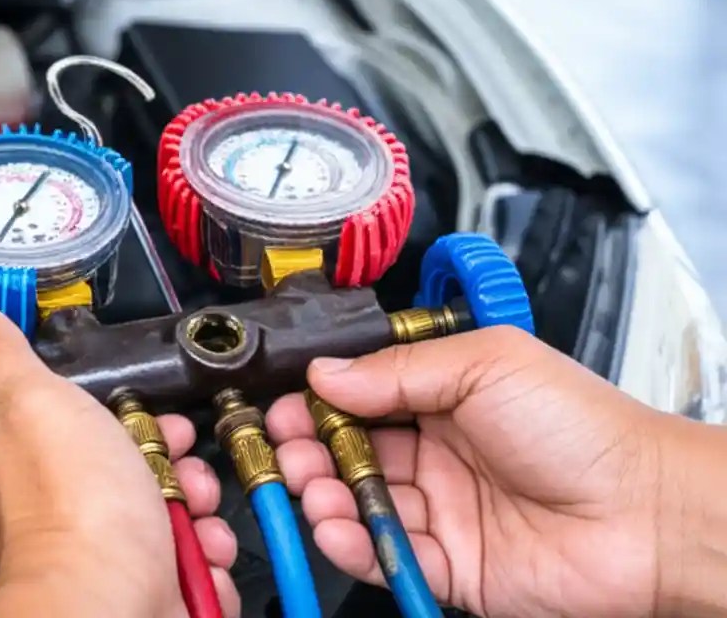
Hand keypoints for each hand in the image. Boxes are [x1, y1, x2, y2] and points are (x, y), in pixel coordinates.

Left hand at [0, 305, 240, 617]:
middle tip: (180, 456)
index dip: (125, 413)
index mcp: (29, 469)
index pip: (79, 426)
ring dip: (199, 506)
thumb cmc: (76, 508)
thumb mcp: (33, 403)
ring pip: (172, 515)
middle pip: (136, 469)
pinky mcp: (152, 590)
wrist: (115, 600)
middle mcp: (68, 516)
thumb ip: (3, 361)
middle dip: (175, 458)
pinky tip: (202, 553)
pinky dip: (207, 559)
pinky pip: (194, 564)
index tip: (151, 409)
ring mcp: (111, 557)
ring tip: (197, 510)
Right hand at [267, 326, 721, 616]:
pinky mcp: (449, 566)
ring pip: (360, 503)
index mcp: (447, 396)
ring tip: (309, 484)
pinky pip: (384, 556)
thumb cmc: (586, 428)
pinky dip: (351, 544)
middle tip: (284, 442)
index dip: (319, 397)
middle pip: (351, 450)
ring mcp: (442, 511)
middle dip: (309, 445)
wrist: (647, 515)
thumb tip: (326, 372)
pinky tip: (336, 526)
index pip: (362, 394)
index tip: (283, 398)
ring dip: (323, 494)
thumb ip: (399, 370)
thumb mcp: (486, 365)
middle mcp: (439, 452)